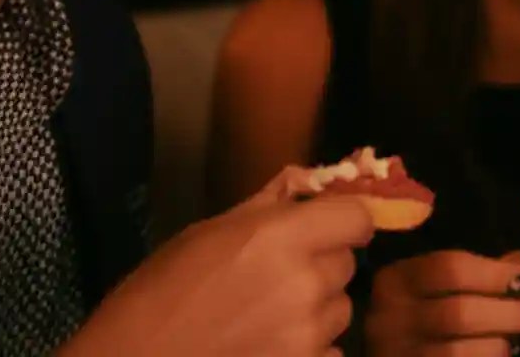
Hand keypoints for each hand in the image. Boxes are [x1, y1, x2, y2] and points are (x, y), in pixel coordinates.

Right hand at [60, 167, 374, 356]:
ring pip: (340, 308)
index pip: (358, 217)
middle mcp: (306, 284)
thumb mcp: (209, 231)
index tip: (327, 224)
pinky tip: (270, 342)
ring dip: (316, 306)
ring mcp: (309, 334)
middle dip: (321, 262)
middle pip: (346, 264)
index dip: (345, 218)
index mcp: (282, 237)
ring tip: (268, 313)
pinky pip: (331, 348)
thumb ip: (268, 204)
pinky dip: (311, 346)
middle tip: (277, 273)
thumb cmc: (161, 290)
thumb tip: (305, 180)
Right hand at [365, 250, 519, 356]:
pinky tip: (498, 354)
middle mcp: (390, 318)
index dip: (497, 274)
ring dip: (498, 345)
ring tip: (514, 341)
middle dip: (507, 314)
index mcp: (396, 280)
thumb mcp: (431, 286)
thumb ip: (474, 277)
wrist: (379, 354)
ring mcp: (398, 353)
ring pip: (458, 352)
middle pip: (459, 313)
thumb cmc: (418, 313)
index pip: (450, 267)